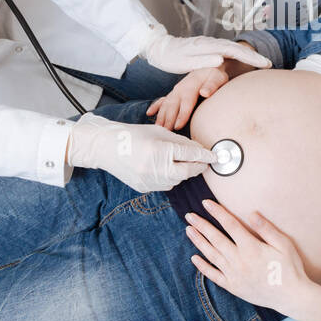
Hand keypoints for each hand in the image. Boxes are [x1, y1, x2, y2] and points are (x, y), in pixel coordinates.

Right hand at [66, 113, 216, 190]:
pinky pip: (165, 185)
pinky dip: (171, 178)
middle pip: (186, 172)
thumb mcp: (159, 132)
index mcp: (160, 149)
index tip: (215, 157)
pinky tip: (169, 170)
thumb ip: (180, 142)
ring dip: (184, 173)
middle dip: (198, 168)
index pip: (190, 155)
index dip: (205, 156)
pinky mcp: (144, 188)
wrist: (106, 148)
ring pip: (177, 181)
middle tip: (205, 163)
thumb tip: (199, 150)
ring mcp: (148, 180)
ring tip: (187, 165)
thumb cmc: (133, 135)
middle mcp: (155, 167)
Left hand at [141, 29, 271, 74]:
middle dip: (254, 56)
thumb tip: (221, 59)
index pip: (233, 51)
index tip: (263, 63)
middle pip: (237, 48)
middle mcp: (212, 43)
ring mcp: (212, 45)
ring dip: (249, 55)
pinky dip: (241, 55)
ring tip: (263, 63)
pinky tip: (246, 60)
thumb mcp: (184, 60)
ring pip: (234, 49)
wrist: (161, 48)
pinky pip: (229, 51)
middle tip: (269, 64)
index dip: (249, 57)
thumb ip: (202, 60)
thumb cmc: (171, 57)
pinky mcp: (211, 48)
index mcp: (207, 46)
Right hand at [146, 66, 229, 128]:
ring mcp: (175, 91)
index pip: (186, 103)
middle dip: (168, 119)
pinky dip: (155, 106)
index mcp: (191, 86)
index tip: (177, 126)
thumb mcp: (218, 78)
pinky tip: (149, 113)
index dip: (181, 115)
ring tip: (158, 128)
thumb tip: (204, 92)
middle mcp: (180, 89)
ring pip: (166, 105)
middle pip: (173, 106)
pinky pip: (162, 100)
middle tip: (165, 132)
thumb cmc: (214, 75)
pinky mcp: (174, 93)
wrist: (208, 68)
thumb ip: (212, 85)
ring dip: (161, 116)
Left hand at [184, 198, 311, 314]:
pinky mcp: (233, 287)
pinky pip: (214, 275)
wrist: (291, 297)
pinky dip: (203, 267)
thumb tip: (251, 213)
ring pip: (211, 255)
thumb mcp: (284, 244)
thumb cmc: (290, 268)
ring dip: (199, 242)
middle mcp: (239, 260)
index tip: (206, 203)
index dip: (217, 212)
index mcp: (251, 247)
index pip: (230, 225)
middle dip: (201, 225)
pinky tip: (194, 258)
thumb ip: (266, 228)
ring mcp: (234, 275)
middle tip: (189, 215)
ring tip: (188, 230)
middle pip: (216, 239)